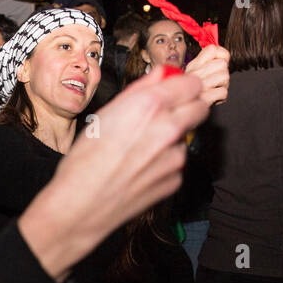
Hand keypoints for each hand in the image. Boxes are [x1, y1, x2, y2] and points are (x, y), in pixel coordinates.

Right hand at [19, 69, 207, 282]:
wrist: (81, 206)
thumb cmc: (84, 161)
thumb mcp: (104, 115)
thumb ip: (139, 90)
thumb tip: (160, 76)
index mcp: (150, 105)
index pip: (192, 84)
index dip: (182, 85)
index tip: (175, 90)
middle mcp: (168, 128)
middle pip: (201, 107)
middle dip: (189, 106)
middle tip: (167, 113)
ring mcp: (175, 157)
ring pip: (186, 137)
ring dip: (172, 138)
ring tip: (139, 149)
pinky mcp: (175, 180)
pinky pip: (177, 163)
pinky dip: (164, 162)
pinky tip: (139, 168)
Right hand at [184, 43, 229, 105]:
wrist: (178, 112)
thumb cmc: (190, 94)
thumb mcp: (193, 73)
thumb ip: (207, 62)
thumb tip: (224, 56)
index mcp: (192, 65)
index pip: (213, 49)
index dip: (222, 55)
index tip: (220, 64)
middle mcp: (193, 73)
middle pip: (222, 63)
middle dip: (223, 73)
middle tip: (216, 82)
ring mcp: (198, 86)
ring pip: (224, 76)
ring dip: (223, 85)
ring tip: (215, 90)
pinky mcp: (203, 99)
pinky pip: (223, 92)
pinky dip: (221, 97)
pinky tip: (214, 99)